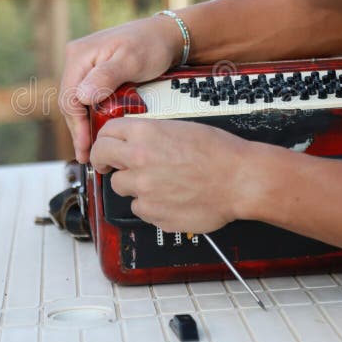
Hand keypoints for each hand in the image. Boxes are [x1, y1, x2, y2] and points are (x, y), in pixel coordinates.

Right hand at [59, 17, 183, 162]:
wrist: (166, 36)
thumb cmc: (151, 45)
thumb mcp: (131, 61)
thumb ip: (106, 77)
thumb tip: (83, 97)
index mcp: (80, 55)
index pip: (70, 98)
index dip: (77, 125)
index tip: (86, 146)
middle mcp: (78, 59)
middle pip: (71, 102)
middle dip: (79, 129)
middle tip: (87, 155)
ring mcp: (86, 66)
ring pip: (79, 102)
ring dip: (84, 124)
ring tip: (91, 148)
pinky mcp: (95, 72)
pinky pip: (88, 97)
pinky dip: (92, 114)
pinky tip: (97, 129)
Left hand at [90, 117, 254, 232]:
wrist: (239, 180)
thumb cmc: (219, 152)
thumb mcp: (180, 128)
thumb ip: (150, 134)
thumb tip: (132, 140)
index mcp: (145, 134)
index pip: (106, 134)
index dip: (105, 141)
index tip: (105, 148)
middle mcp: (138, 160)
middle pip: (102, 159)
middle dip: (104, 162)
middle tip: (109, 166)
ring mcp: (144, 189)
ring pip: (120, 186)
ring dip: (133, 184)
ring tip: (159, 182)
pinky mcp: (153, 213)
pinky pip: (140, 208)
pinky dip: (151, 205)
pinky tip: (171, 198)